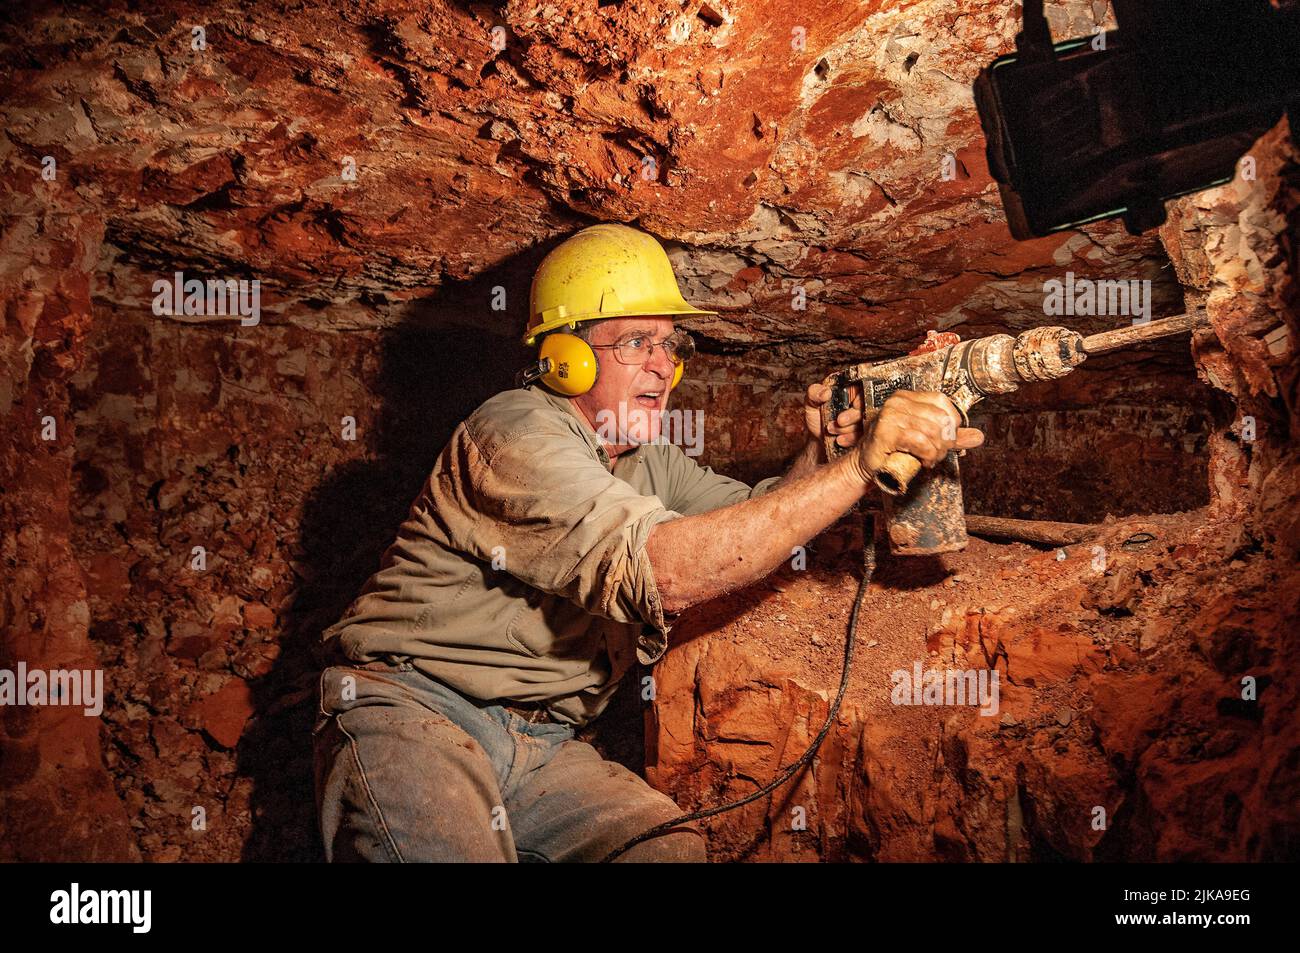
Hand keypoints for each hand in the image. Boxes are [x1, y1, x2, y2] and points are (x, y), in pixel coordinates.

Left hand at [804, 382, 862, 450]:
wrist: (817, 439)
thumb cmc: (816, 416)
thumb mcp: (811, 402)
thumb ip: (814, 393)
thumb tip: (826, 392)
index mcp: (850, 387)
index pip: (864, 386)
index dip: (861, 396)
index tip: (854, 404)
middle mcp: (860, 400)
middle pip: (868, 405)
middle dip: (854, 415)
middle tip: (839, 421)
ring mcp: (864, 417)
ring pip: (867, 422)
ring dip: (849, 428)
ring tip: (831, 430)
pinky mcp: (865, 432)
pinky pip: (865, 435)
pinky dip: (851, 438)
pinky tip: (839, 440)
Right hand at [848, 390, 983, 487]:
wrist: (866, 465)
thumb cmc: (894, 451)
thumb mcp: (927, 441)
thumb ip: (951, 437)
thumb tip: (978, 436)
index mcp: (907, 397)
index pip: (942, 401)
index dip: (952, 423)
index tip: (946, 440)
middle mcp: (898, 401)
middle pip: (941, 418)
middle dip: (945, 442)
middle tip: (937, 454)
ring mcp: (891, 415)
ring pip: (932, 431)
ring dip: (936, 452)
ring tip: (930, 459)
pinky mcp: (886, 431)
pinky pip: (920, 441)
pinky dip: (927, 455)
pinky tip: (922, 462)